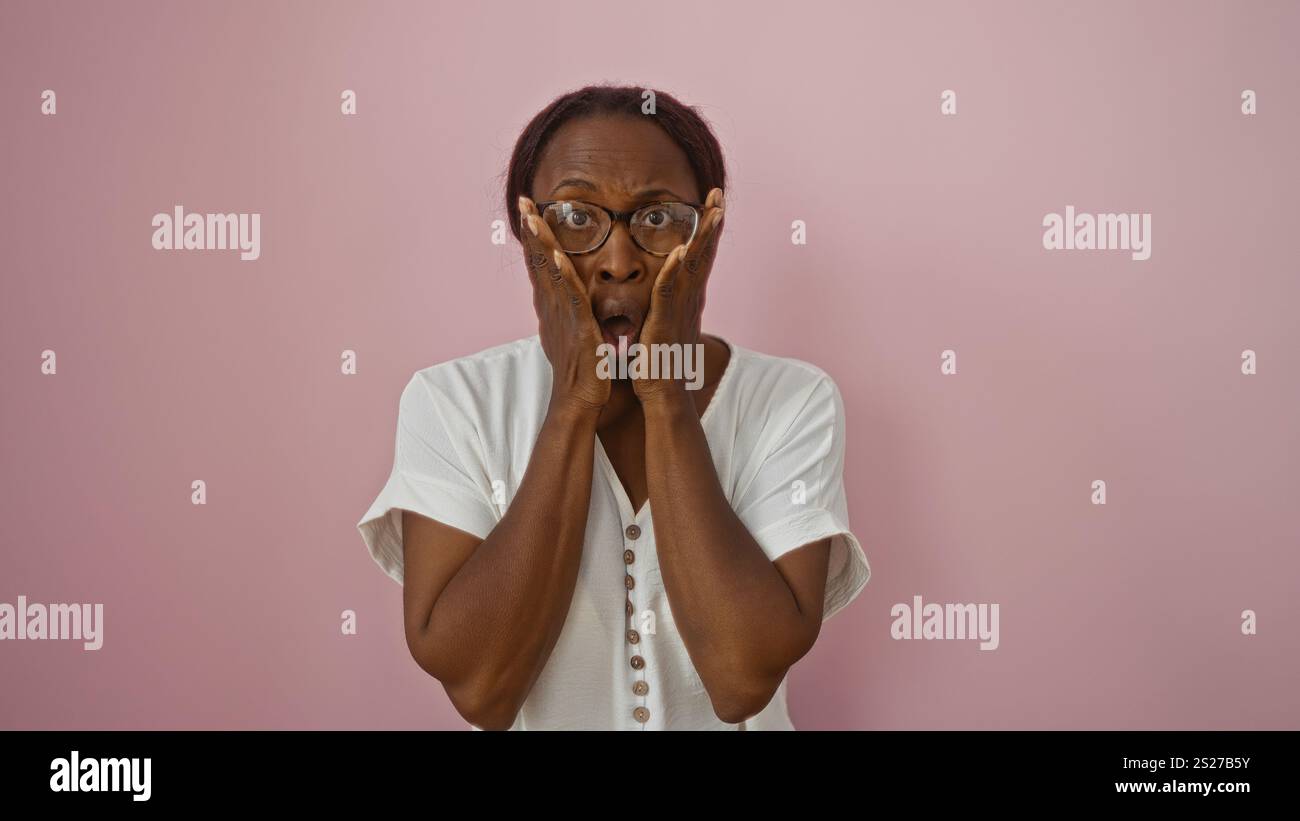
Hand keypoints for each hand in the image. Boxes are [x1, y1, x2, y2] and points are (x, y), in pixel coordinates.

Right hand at [518, 196, 610, 414]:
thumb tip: (572, 297)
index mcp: (554, 306)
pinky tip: (559, 257)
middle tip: (524, 203)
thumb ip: (571, 311)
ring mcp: (562, 317)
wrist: (579, 401)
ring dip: (542, 245)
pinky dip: (563, 277)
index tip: (528, 210)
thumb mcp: (574, 332)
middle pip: (538, 263)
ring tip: (533, 219)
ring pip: (550, 274)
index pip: (541, 265)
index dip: (534, 238)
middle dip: (531, 232)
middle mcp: (552, 308)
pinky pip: (570, 298)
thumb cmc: (582, 370)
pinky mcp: (578, 328)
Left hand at [633, 187, 724, 404]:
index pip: (699, 257)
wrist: (661, 393)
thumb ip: (664, 303)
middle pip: (703, 255)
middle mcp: (688, 300)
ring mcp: (678, 310)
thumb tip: (661, 288)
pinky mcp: (663, 322)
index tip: (713, 204)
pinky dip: (675, 270)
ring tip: (712, 212)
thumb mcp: (662, 322)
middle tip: (718, 195)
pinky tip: (680, 251)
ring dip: (702, 239)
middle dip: (712, 224)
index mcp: (686, 298)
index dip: (707, 230)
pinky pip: (669, 291)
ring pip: (693, 267)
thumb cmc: (658, 361)